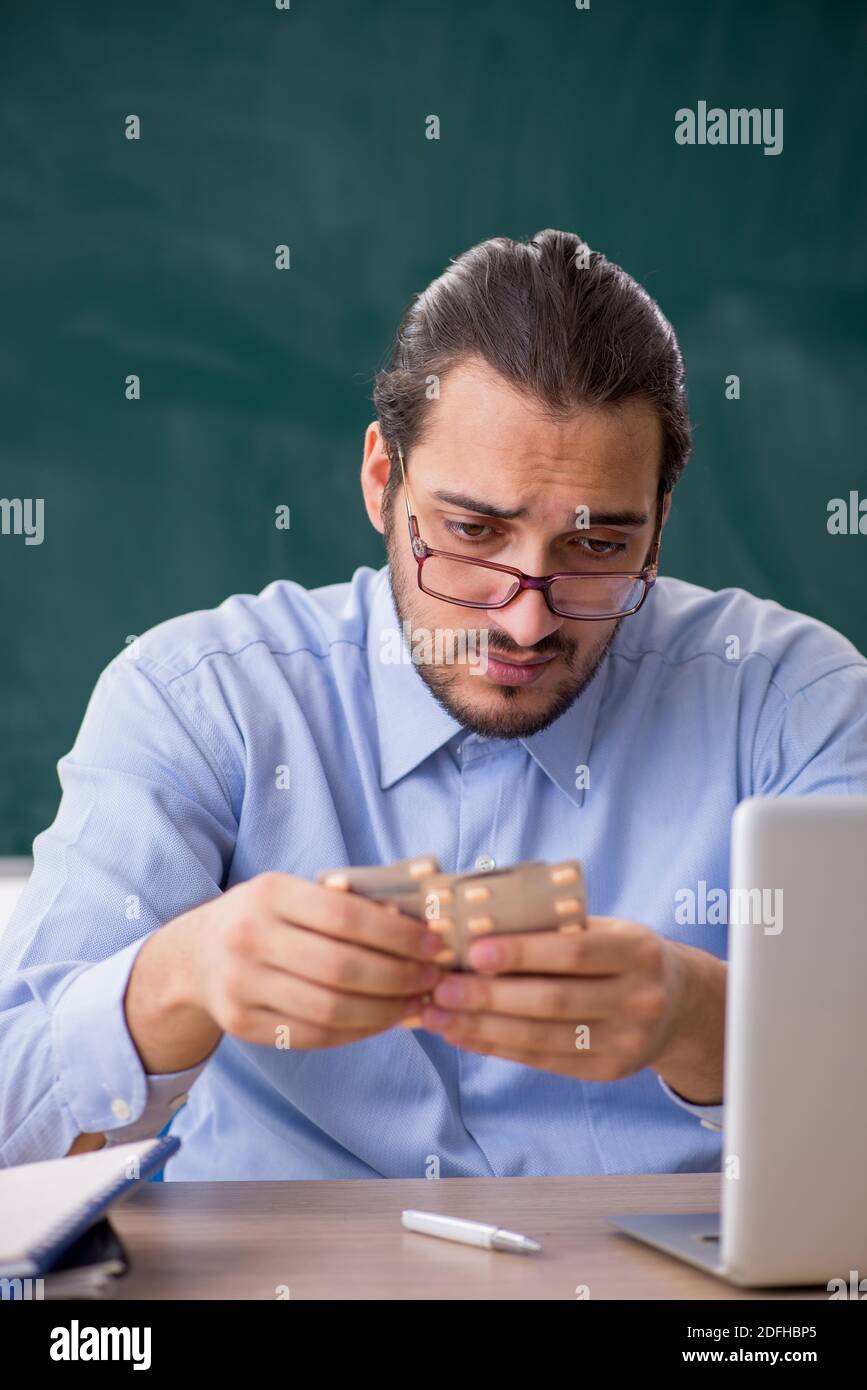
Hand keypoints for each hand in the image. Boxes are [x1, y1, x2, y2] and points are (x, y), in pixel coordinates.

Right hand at [184, 871, 445, 1049]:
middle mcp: (249, 938)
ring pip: (330, 1011)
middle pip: (341, 970)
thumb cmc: (265, 917)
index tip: (433, 944)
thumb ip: (345, 903)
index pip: (346, 916)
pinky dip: (357, 1032)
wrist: (196, 956)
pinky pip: (313, 1036)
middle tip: (432, 979)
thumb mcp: (293, 892)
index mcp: (269, 894)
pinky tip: (382, 1020)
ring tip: (415, 1003)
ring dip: (385, 1011)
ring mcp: (240, 985)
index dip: (397, 935)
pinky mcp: (241, 1024)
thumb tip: (419, 926)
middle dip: (399, 978)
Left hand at [419, 917, 725, 1101]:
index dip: (524, 953)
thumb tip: (477, 931)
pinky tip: (463, 1034)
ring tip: (439, 1015)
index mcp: (637, 951)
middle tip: (442, 988)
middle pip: (553, 1001)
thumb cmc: (624, 954)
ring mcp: (626, 1041)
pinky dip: (497, 1047)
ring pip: (543, 1038)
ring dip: (482, 1027)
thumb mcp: (608, 930)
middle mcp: (639, 999)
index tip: (475, 950)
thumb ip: (557, 929)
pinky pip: (543, 1061)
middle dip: (490, 997)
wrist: (681, 1003)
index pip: (575, 952)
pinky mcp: (608, 1071)